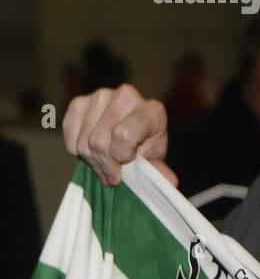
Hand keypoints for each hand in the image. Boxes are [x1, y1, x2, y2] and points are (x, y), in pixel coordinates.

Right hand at [62, 84, 176, 185]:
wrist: (132, 132)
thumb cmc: (145, 146)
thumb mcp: (154, 159)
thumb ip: (156, 170)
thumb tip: (170, 182)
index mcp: (151, 110)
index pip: (123, 135)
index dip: (121, 156)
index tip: (125, 165)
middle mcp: (127, 96)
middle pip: (98, 141)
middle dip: (104, 165)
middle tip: (112, 175)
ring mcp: (101, 96)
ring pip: (83, 141)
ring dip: (91, 160)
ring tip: (103, 165)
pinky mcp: (80, 102)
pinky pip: (69, 134)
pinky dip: (76, 150)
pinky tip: (90, 151)